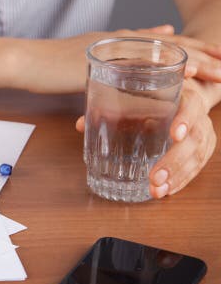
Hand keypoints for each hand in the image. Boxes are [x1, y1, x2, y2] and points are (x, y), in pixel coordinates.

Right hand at [29, 25, 220, 92]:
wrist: (24, 62)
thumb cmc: (50, 66)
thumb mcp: (85, 60)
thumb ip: (108, 61)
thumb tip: (111, 68)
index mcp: (118, 40)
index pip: (165, 42)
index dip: (195, 48)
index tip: (220, 56)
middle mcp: (120, 41)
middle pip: (171, 46)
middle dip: (204, 54)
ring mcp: (112, 51)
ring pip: (161, 55)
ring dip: (192, 62)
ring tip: (218, 72)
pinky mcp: (101, 64)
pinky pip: (137, 68)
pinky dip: (163, 72)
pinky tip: (183, 77)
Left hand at [75, 79, 216, 197]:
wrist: (180, 93)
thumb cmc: (153, 93)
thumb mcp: (134, 92)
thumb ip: (109, 105)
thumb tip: (80, 124)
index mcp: (184, 95)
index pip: (191, 105)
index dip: (185, 119)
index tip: (174, 135)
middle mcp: (198, 115)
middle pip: (195, 138)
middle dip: (175, 161)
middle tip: (154, 178)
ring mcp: (203, 132)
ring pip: (197, 156)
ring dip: (178, 176)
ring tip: (157, 191)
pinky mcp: (203, 147)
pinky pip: (197, 166)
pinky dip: (182, 180)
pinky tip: (167, 191)